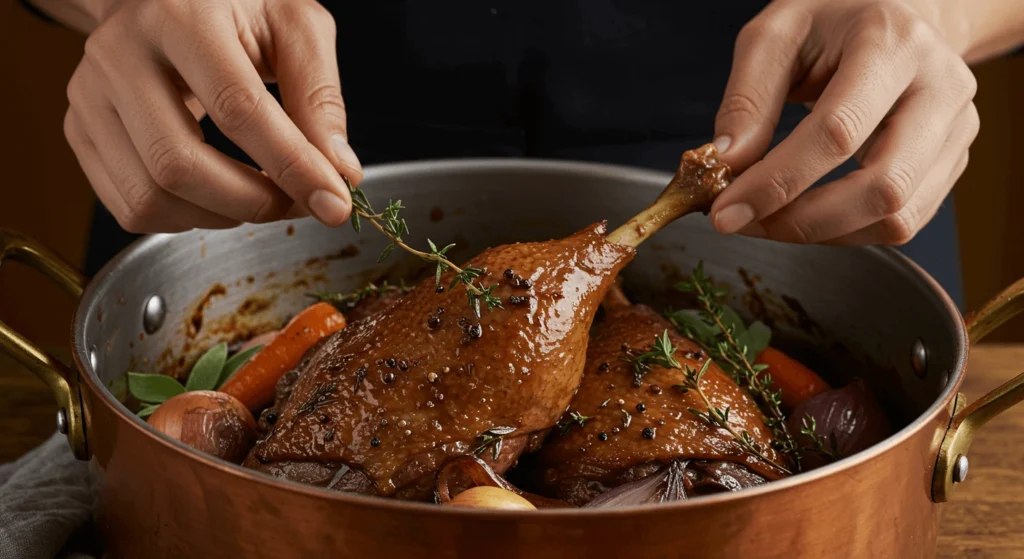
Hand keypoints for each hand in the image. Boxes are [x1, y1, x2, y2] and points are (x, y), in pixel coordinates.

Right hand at [63, 0, 360, 232]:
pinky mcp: (81, 129)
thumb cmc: (236, 5)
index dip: (292, 167)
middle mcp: (121, 53)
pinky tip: (218, 195)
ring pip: (150, 196)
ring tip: (262, 197)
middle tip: (298, 202)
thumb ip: (320, 96)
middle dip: (253, 203)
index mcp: (180, 14)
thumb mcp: (295, 26)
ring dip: (221, 218)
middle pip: (179, 164)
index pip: (238, 108)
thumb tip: (339, 172)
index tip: (334, 204)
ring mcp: (90, 94)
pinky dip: (186, 219)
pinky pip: (131, 207)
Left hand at [710, 0, 977, 244]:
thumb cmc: (832, 19)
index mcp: (892, 42)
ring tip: (769, 221)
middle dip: (802, 221)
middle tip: (745, 224)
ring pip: (898, 215)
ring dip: (823, 234)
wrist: (899, 9)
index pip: (837, 132)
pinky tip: (806, 216)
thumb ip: (747, 99)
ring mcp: (956, 126)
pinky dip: (847, 232)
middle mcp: (940, 85)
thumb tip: (727, 164)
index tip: (726, 211)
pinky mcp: (953, 159)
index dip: (777, 182)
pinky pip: (904, 220)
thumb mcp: (775, 35)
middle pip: (882, 186)